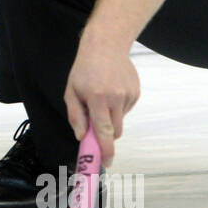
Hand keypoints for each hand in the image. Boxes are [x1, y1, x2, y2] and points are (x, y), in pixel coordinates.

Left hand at [64, 32, 139, 166]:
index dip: (105, 149)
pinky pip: (126, 110)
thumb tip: (81, 136)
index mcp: (97, 98)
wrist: (106, 45)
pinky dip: (117, 108)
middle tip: (96, 129)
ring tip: (101, 99)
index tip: (106, 162)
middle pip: (115, 131)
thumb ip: (75, 116)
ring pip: (120, 121)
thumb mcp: (71, 91)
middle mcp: (115, 98)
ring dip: (111, 118)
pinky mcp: (136, 93)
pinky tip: (111, 92)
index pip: (103, 131)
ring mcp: (128, 95)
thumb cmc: (84, 70)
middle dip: (106, 136)